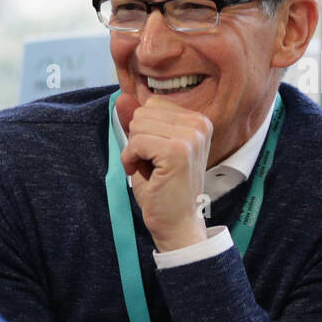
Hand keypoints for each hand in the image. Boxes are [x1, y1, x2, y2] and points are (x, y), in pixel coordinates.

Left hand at [115, 93, 212, 251]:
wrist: (177, 224)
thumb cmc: (163, 189)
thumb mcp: (147, 150)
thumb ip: (137, 123)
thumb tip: (122, 97)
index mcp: (198, 121)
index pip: (152, 104)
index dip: (142, 130)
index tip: (152, 154)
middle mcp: (199, 124)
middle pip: (143, 112)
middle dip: (136, 140)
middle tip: (149, 164)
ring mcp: (191, 137)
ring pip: (138, 124)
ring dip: (133, 150)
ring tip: (147, 169)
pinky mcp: (178, 152)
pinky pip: (136, 141)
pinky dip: (130, 159)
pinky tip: (140, 173)